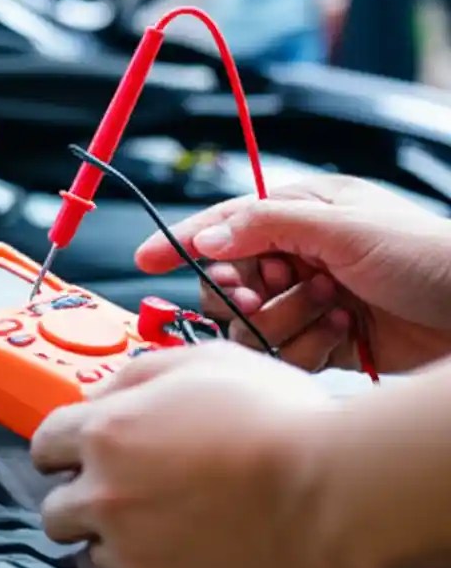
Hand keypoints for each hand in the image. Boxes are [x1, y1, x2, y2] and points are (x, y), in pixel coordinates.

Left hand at [32, 342, 341, 567]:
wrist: (335, 492)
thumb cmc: (281, 421)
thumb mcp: (202, 363)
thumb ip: (138, 373)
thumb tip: (103, 392)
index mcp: (108, 432)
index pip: (44, 442)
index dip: (61, 445)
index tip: (73, 451)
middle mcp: (107, 493)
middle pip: (56, 507)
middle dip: (81, 497)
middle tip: (117, 490)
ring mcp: (133, 548)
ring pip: (90, 551)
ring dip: (112, 537)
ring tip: (157, 523)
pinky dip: (143, 567)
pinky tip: (177, 548)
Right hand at [134, 175, 450, 372]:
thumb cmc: (429, 256)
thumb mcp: (343, 227)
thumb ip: (266, 225)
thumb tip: (207, 237)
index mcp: (301, 214)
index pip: (225, 223)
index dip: (183, 240)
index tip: (146, 258)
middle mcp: (299, 255)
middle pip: (227, 279)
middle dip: (244, 290)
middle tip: (263, 293)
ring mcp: (309, 300)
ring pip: (250, 322)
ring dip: (285, 319)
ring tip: (329, 308)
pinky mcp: (321, 342)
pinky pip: (279, 353)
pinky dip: (304, 347)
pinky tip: (342, 334)